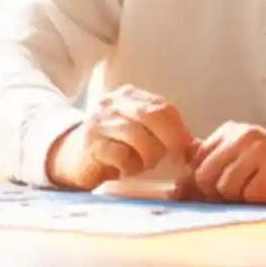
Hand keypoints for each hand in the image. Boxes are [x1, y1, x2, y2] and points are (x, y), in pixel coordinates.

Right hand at [46, 85, 193, 190]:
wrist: (67, 154)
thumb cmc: (111, 144)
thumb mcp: (137, 131)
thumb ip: (164, 133)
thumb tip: (198, 147)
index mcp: (129, 96)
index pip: (163, 106)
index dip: (180, 128)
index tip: (188, 149)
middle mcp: (113, 103)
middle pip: (152, 114)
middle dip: (171, 139)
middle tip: (177, 159)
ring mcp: (100, 122)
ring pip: (136, 134)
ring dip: (148, 155)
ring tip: (145, 165)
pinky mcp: (91, 145)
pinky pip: (120, 155)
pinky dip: (130, 166)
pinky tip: (127, 170)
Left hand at [180, 122, 265, 204]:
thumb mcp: (246, 165)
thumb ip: (213, 171)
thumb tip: (175, 190)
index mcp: (231, 131)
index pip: (194, 162)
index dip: (200, 186)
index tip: (219, 193)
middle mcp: (242, 135)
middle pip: (204, 177)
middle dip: (220, 195)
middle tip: (247, 194)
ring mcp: (259, 148)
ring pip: (225, 188)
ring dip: (244, 199)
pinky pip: (251, 196)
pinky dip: (263, 201)